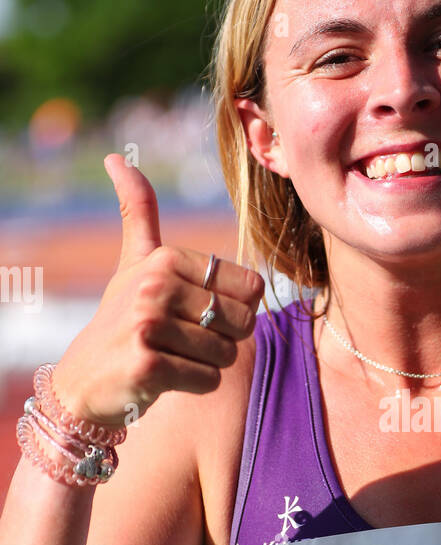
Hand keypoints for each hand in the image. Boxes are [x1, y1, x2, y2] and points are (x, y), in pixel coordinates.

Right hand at [51, 155, 264, 426]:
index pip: (252, 288)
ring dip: (208, 364)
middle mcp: (155, 286)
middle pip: (243, 323)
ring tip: (172, 356)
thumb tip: (116, 159)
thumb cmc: (122, 318)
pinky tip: (165, 376)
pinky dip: (196, 385)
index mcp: (166, 259)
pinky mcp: (148, 365)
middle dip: (223, 340)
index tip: (197, 314)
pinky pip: (209, 380)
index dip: (236, 309)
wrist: (86, 378)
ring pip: (227, 354)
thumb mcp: (134, 262)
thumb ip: (138, 212)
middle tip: (184, 341)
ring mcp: (149, 325)